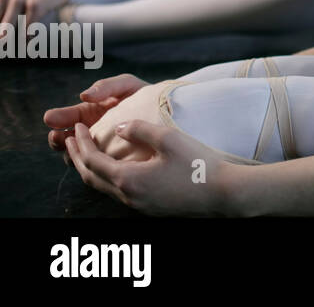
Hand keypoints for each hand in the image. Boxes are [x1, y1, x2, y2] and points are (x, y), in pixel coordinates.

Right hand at [45, 74, 149, 157]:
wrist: (169, 109)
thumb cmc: (144, 94)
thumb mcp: (126, 85)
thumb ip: (106, 87)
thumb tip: (84, 95)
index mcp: (90, 113)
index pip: (68, 118)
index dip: (58, 118)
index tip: (51, 118)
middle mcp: (91, 131)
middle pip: (67, 140)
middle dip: (58, 138)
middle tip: (56, 136)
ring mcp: (101, 147)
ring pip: (80, 155)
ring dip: (71, 152)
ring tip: (71, 148)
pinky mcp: (115, 160)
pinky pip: (101, 165)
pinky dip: (94, 163)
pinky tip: (94, 161)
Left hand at [66, 119, 238, 215]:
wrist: (223, 194)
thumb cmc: (199, 166)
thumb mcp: (170, 139)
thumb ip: (141, 130)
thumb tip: (120, 127)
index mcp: (129, 179)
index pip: (92, 160)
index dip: (81, 142)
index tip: (77, 126)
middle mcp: (128, 196)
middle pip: (90, 177)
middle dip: (77, 158)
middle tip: (70, 140)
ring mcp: (138, 205)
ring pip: (102, 187)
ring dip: (89, 169)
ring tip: (86, 153)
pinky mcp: (149, 207)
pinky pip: (117, 192)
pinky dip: (105, 177)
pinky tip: (114, 168)